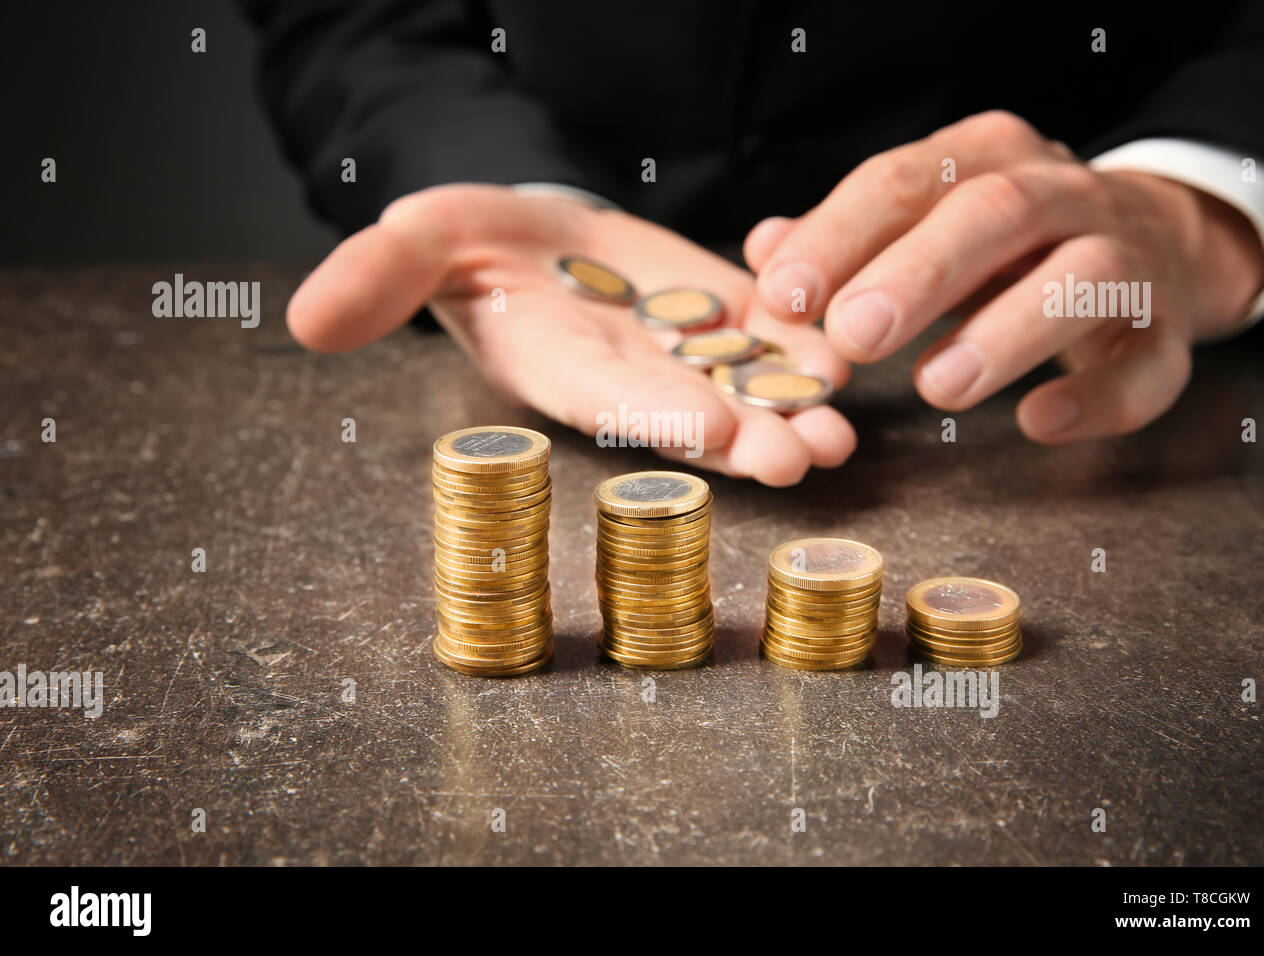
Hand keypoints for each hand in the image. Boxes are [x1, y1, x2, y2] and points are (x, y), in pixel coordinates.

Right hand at [286, 184, 853, 484]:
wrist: (545, 234)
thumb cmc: (476, 243)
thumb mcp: (424, 240)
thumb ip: (378, 277)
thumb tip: (302, 320)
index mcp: (566, 377)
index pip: (609, 406)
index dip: (653, 419)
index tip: (702, 431)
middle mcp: (639, 382)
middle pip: (699, 418)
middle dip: (749, 439)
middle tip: (803, 454)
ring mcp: (695, 356)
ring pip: (754, 388)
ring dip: (797, 404)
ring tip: (841, 417)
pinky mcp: (736, 319)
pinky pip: (783, 331)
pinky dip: (813, 334)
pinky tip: (848, 337)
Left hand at [746, 111, 1263, 441]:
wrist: (1154, 237)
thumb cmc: (1006, 240)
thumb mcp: (927, 218)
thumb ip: (848, 236)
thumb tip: (764, 252)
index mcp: (986, 158)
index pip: (906, 182)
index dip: (841, 236)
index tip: (784, 295)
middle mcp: (1062, 192)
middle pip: (994, 214)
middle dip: (918, 274)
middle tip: (853, 336)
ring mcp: (1127, 256)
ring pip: (1082, 279)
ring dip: (1007, 332)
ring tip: (938, 387)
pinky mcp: (1166, 331)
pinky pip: (1146, 363)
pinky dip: (1097, 396)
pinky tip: (1039, 422)